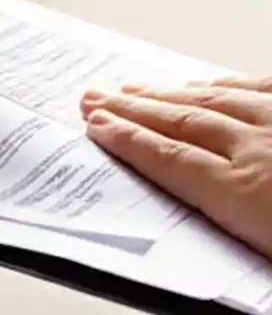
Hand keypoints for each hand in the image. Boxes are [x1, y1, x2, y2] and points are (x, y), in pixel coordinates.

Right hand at [81, 77, 271, 257]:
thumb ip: (226, 235)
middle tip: (95, 99)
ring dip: (167, 95)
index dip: (127, 141)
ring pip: (216, 100)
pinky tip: (206, 84)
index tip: (95, 126)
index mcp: (251, 194)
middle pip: (183, 123)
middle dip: (131, 110)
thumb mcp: (265, 265)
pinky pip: (260, 87)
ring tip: (133, 89)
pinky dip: (225, 84)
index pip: (171, 161)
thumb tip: (181, 247)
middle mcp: (263, 147)